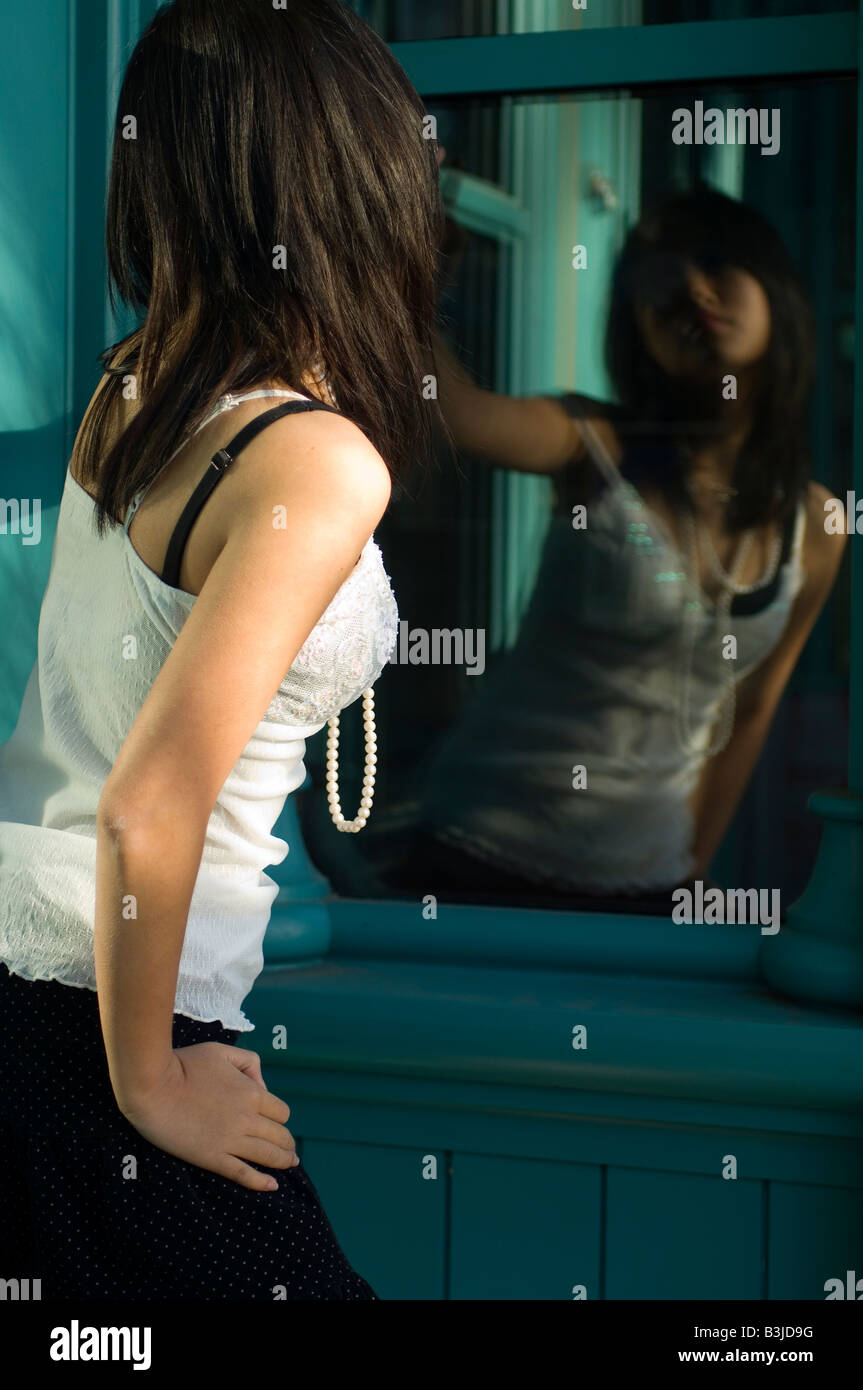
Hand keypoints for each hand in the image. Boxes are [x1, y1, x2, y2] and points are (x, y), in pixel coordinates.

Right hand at [117, 1042, 298, 1191]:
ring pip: (267, 1156)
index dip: (280, 1117)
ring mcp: (231, 1141)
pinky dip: (261, 1182)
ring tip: (289, 1164)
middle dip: (287, 1143)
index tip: (274, 1122)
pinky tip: (272, 1186)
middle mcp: (247, 1118)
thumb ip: (248, 1062)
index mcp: (252, 1092)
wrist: (153, 1088)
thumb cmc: (185, 1064)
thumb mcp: (221, 1052)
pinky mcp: (213, 1158)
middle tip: (288, 1149)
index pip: (281, 1112)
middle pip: (280, 1136)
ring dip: (282, 1161)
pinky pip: (243, 1174)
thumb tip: (261, 1085)